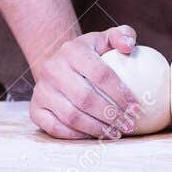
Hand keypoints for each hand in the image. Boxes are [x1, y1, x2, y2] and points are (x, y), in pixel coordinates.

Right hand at [28, 25, 141, 139]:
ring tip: (115, 133)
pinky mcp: (35, 108)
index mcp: (72, 50)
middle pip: (85, 98)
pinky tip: (94, 136)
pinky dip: (76, 136)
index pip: (101, 75)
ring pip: (71, 116)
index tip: (136, 108)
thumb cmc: (90, 53)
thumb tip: (129, 47)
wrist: (58, 63)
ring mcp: (41, 90)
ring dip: (96, 128)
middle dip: (111, 116)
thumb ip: (122, 35)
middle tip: (128, 125)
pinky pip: (55, 128)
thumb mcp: (105, 39)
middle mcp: (53, 69)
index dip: (120, 94)